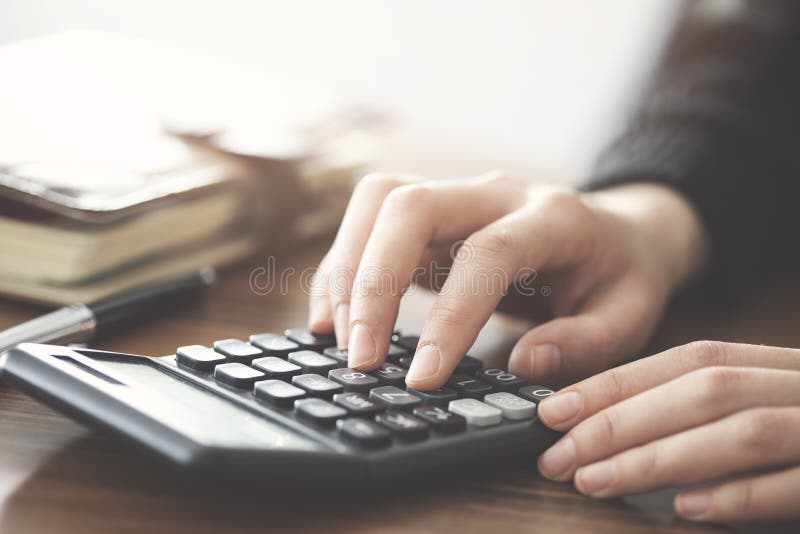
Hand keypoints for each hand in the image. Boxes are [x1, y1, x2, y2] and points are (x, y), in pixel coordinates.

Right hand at [308, 171, 707, 388]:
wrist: (617, 230)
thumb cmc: (621, 275)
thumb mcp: (631, 315)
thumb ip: (586, 342)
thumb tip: (523, 364)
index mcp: (554, 217)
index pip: (487, 254)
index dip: (450, 316)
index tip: (423, 378)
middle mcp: (497, 192)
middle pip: (412, 206)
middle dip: (373, 282)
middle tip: (361, 357)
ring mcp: (459, 196)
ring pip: (379, 200)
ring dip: (347, 267)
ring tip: (334, 336)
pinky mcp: (433, 214)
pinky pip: (372, 220)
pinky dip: (344, 266)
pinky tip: (334, 315)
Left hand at [537, 341, 799, 522]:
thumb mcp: (763, 409)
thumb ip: (700, 412)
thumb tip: (606, 430)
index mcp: (773, 365)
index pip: (683, 362)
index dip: (615, 385)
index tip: (552, 411)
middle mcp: (797, 386)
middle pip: (704, 390)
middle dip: (621, 422)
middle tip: (558, 456)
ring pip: (743, 433)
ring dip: (660, 456)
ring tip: (595, 480)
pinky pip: (799, 482)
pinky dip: (740, 494)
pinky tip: (685, 507)